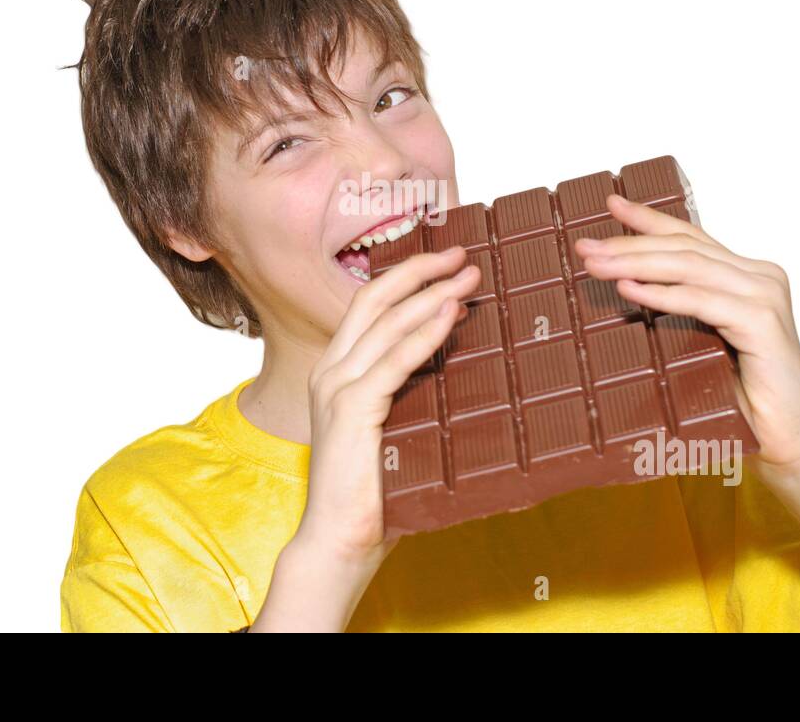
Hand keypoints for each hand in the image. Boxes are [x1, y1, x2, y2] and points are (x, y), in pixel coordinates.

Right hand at [294, 246, 479, 570]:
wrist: (338, 543)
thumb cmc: (373, 495)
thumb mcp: (393, 430)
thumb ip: (411, 397)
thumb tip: (459, 372)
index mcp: (336, 372)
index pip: (369, 306)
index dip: (408, 277)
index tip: (447, 264)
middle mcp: (330, 372)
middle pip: (373, 300)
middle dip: (420, 271)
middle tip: (463, 256)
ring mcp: (337, 389)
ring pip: (386, 323)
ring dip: (431, 295)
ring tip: (468, 279)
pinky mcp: (352, 411)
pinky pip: (393, 362)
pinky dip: (424, 334)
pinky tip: (450, 316)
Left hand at [572, 194, 799, 474]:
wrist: (788, 441)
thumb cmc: (743, 398)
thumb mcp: (703, 343)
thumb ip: (683, 311)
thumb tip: (626, 286)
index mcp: (747, 276)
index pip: (690, 238)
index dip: (649, 220)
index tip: (611, 204)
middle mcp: (761, 277)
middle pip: (684, 248)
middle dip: (629, 243)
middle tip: (585, 245)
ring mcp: (766, 296)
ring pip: (689, 267)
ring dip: (635, 263)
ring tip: (595, 264)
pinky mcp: (764, 323)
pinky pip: (702, 301)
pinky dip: (663, 294)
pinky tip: (629, 289)